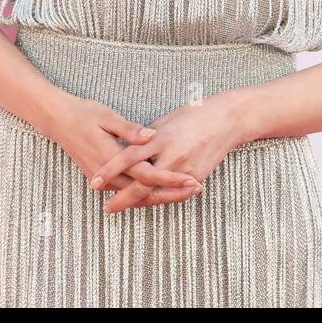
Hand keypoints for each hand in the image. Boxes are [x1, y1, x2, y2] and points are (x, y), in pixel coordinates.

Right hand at [49, 94, 202, 206]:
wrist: (58, 121)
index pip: (148, 175)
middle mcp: (107, 174)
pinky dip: (144, 193)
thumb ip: (130, 130)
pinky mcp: (100, 178)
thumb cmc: (84, 114)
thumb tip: (151, 135)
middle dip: (171, 193)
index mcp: (113, 158)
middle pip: (144, 192)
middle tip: (195, 189)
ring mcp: (103, 179)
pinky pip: (126, 191)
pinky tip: (159, 189)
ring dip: (159, 195)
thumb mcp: (107, 117)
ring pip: (135, 195)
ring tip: (184, 191)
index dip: (170, 179)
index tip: (190, 179)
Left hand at [88, 93, 245, 213]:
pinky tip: (147, 202)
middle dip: (122, 198)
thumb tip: (129, 148)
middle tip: (106, 207)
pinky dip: (159, 198)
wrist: (226, 120)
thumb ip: (146, 138)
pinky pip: (173, 193)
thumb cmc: (193, 115)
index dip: (110, 171)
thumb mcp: (165, 120)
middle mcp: (171, 156)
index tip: (95, 182)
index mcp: (160, 138)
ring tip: (123, 206)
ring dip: (139, 202)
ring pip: (157, 193)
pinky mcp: (196, 177)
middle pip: (141, 184)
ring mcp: (184, 169)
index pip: (128, 157)